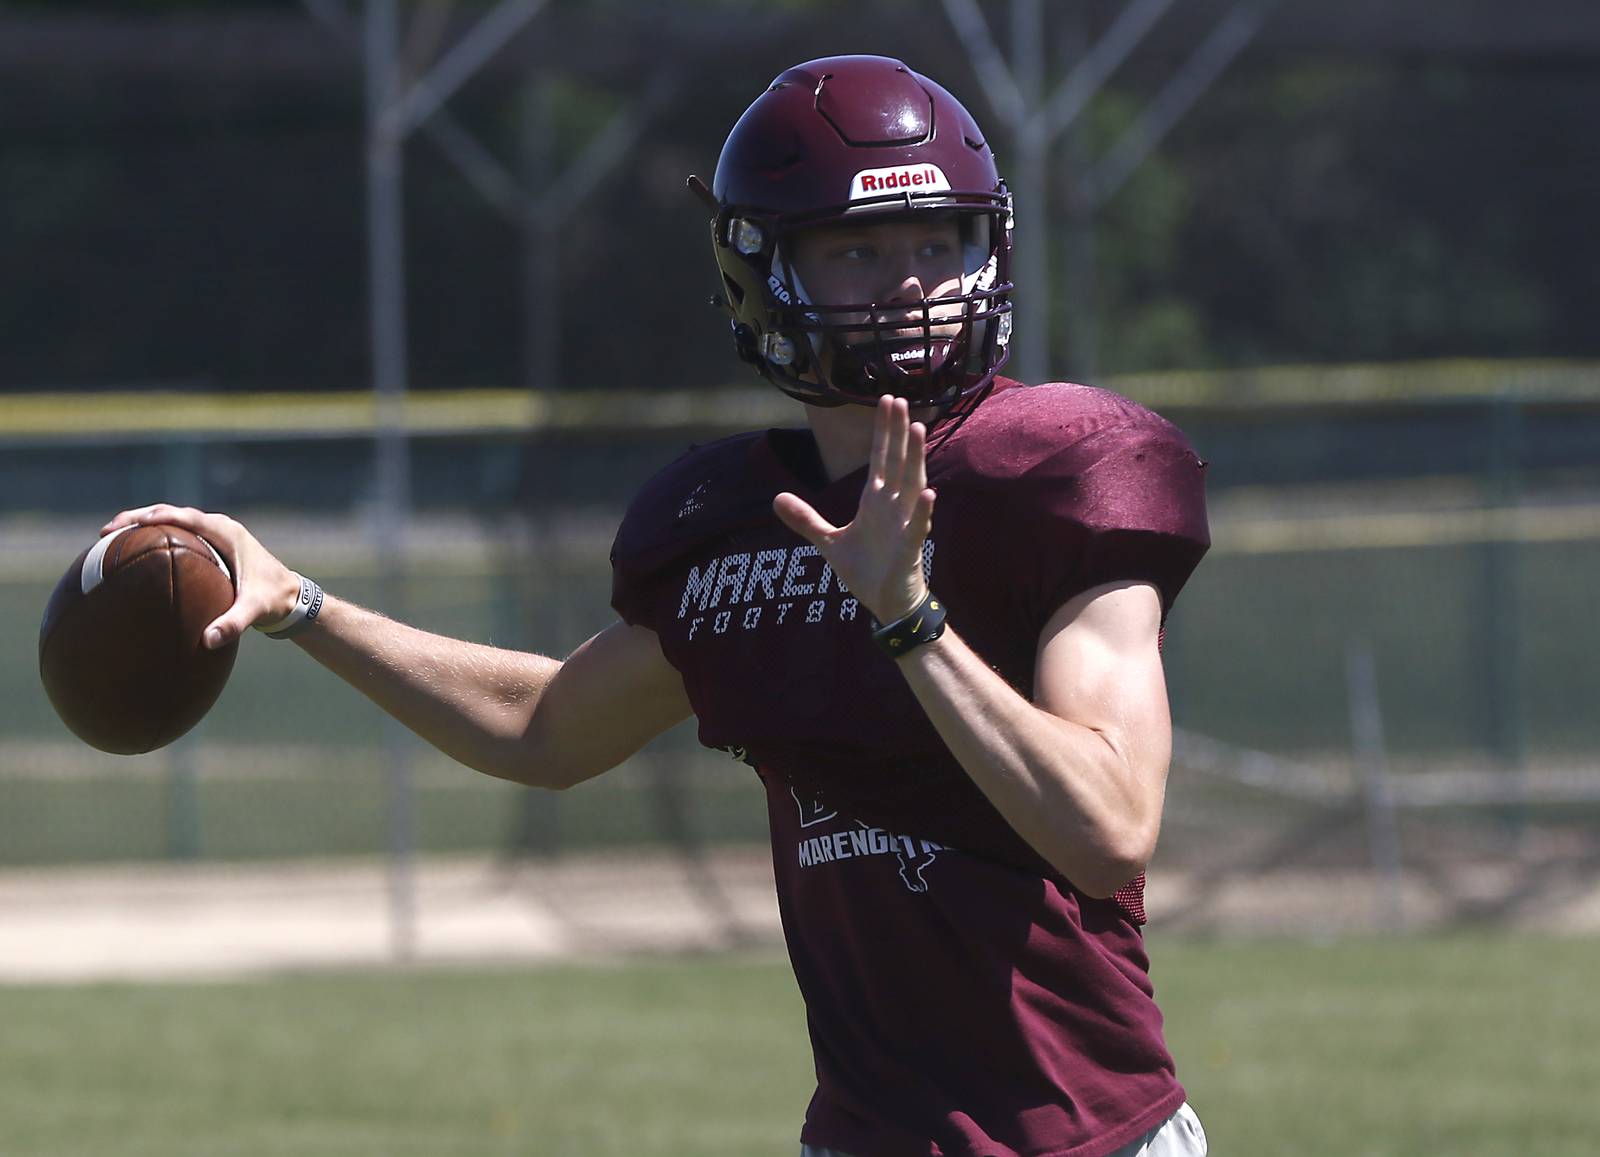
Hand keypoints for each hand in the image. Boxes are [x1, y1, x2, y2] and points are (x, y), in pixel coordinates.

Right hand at [100, 504, 301, 649]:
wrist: (293, 597)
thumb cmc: (274, 600)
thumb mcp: (254, 611)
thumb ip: (233, 624)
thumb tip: (207, 641)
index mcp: (226, 532)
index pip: (183, 517)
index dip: (152, 518)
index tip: (122, 525)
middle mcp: (220, 528)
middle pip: (171, 514)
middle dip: (137, 518)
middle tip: (105, 532)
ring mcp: (216, 535)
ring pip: (173, 521)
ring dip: (144, 525)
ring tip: (111, 539)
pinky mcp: (213, 545)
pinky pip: (179, 535)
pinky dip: (157, 538)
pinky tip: (135, 554)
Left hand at [773, 395, 933, 624]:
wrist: (885, 602)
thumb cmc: (866, 569)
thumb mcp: (828, 542)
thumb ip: (806, 519)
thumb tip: (776, 498)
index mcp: (876, 501)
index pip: (881, 458)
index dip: (883, 430)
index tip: (886, 400)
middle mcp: (893, 506)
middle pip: (897, 462)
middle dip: (898, 433)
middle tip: (900, 400)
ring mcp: (904, 524)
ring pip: (912, 485)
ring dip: (915, 459)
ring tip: (917, 431)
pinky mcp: (909, 548)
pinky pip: (917, 527)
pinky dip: (922, 511)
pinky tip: (928, 493)